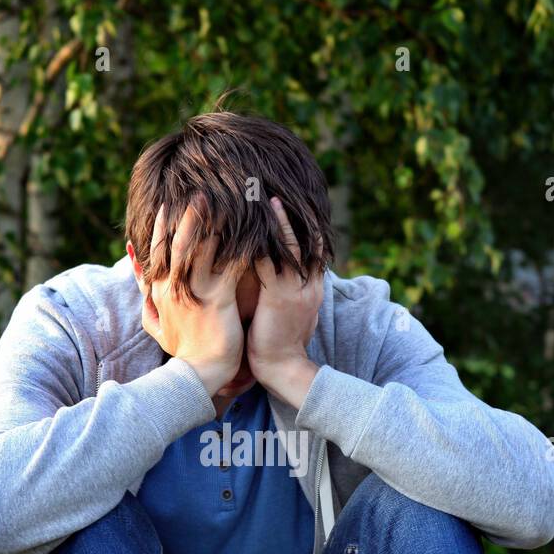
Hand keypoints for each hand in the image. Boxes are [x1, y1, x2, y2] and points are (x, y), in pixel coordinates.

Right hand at [141, 200, 244, 396]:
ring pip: (199, 250)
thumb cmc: (182, 348)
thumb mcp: (153, 321)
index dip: (163, 226)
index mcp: (159, 290)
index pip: (157, 251)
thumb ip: (143, 290)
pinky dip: (237, 248)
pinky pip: (228, 268)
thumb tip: (132, 259)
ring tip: (221, 201)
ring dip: (210, 223)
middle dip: (186, 216)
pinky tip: (248, 232)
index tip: (168, 202)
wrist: (198, 374)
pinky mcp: (217, 302)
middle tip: (197, 191)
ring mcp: (195, 293)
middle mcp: (174, 287)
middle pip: (177, 243)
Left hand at [246, 197, 321, 405]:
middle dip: (287, 210)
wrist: (283, 370)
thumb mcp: (290, 310)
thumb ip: (288, 287)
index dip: (299, 220)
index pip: (310, 243)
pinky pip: (268, 261)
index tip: (283, 197)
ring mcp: (297, 287)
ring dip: (272, 216)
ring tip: (257, 192)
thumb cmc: (279, 343)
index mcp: (312, 284)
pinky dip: (255, 241)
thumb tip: (283, 270)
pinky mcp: (281, 297)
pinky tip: (241, 224)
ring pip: (288, 242)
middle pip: (303, 235)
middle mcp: (309, 281)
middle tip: (268, 183)